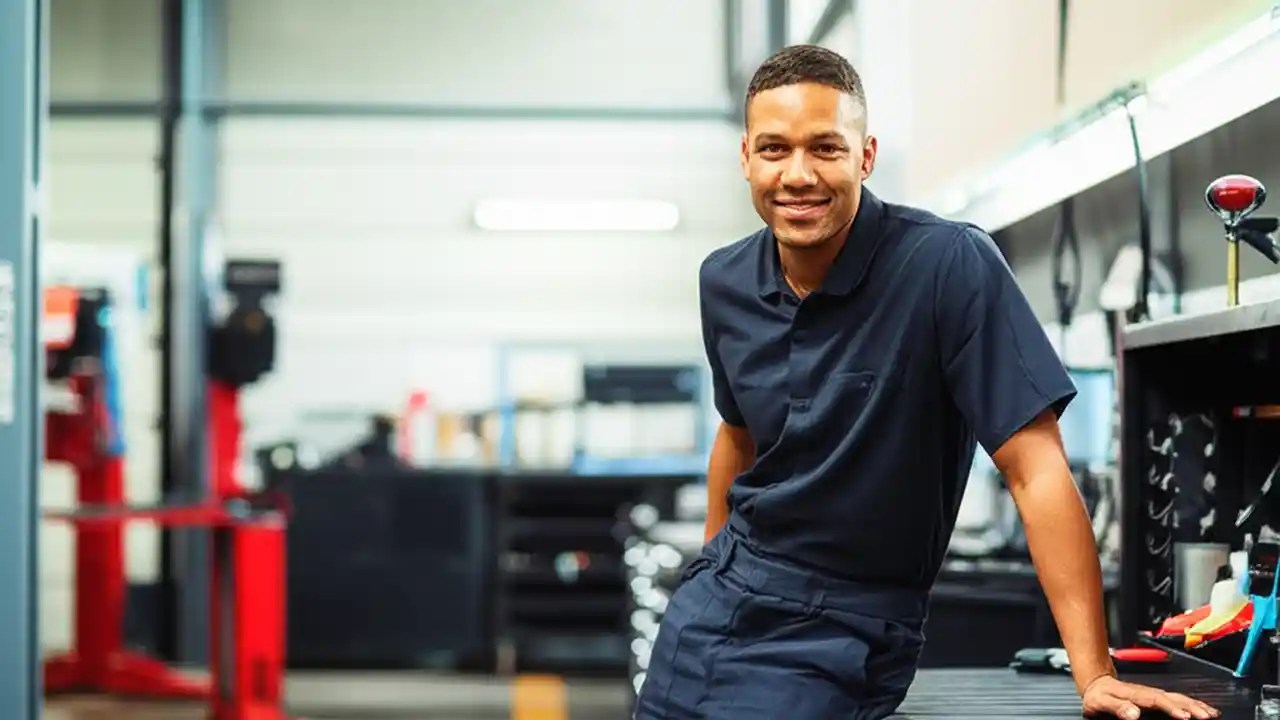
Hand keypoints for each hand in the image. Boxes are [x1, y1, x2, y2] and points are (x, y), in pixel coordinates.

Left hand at [1081, 675, 1218, 718]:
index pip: (1157, 700)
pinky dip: (1193, 703)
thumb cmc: (1099, 696)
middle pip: (1173, 697)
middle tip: (1206, 716)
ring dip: (1195, 704)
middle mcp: (1148, 692)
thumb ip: (1116, 707)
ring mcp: (1154, 693)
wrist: (1097, 683)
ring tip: (1211, 713)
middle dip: (1191, 706)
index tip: (1185, 716)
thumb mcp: (1100, 702)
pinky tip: (1203, 709)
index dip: (1172, 707)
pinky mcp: (1158, 696)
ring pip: (1178, 697)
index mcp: (1135, 694)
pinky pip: (1178, 699)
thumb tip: (1133, 714)